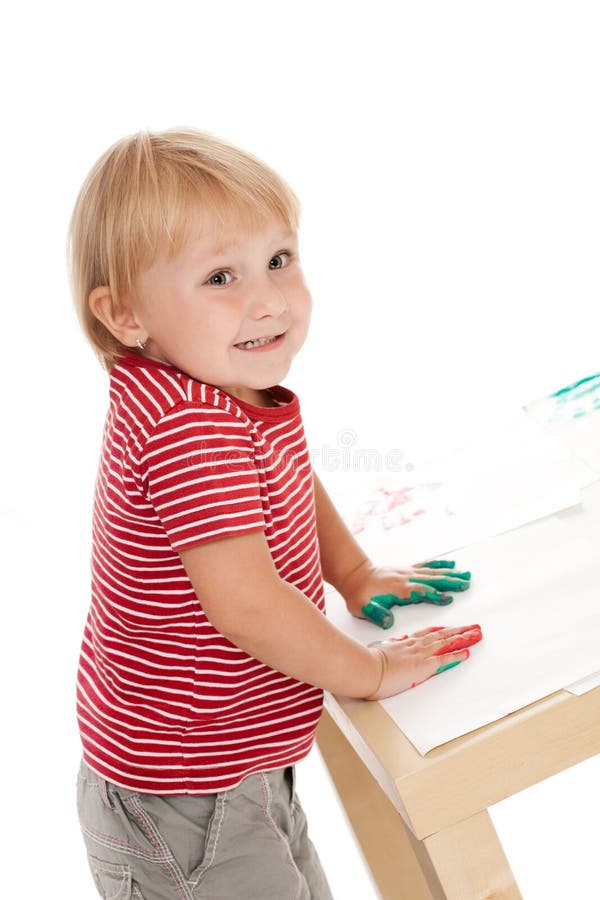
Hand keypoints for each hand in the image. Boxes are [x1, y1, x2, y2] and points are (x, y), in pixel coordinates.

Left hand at [341, 559, 471, 628]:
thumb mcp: (362, 608)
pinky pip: (426, 566)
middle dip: (450, 582)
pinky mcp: (406, 570)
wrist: (353, 575)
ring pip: (433, 572)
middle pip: (432, 580)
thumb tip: (387, 621)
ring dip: (450, 574)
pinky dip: (440, 565)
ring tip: (466, 575)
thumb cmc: (358, 594)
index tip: (449, 599)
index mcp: (398, 589)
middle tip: (466, 584)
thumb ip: (376, 614)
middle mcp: (406, 578)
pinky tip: (451, 564)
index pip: (421, 592)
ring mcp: (407, 572)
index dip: (435, 595)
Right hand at [366, 624, 481, 699]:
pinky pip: (445, 660)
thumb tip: (380, 649)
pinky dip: (457, 655)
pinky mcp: (425, 666)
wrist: (368, 668)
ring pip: (447, 643)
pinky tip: (467, 652)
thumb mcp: (376, 651)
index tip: (448, 628)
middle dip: (458, 630)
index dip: (439, 630)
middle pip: (441, 635)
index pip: (426, 633)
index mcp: (404, 642)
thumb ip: (383, 649)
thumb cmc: (367, 661)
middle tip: (471, 627)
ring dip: (463, 638)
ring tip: (476, 634)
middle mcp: (415, 645)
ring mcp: (421, 654)